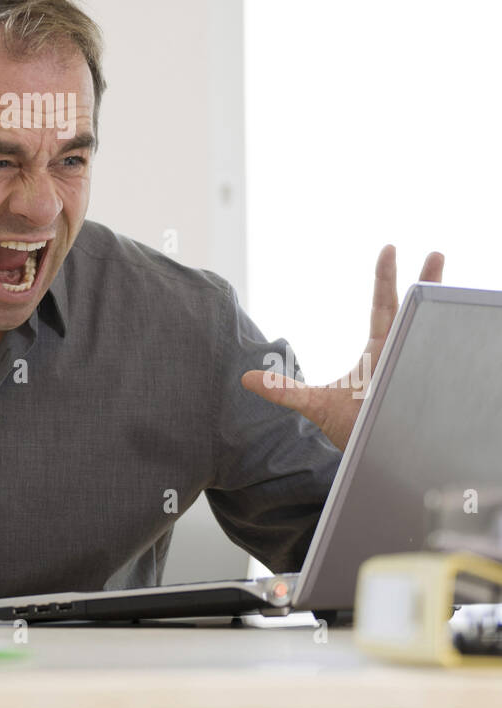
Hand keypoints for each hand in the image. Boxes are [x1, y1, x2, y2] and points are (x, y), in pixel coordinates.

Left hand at [240, 245, 444, 451]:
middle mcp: (399, 354)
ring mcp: (416, 368)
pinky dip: (453, 346)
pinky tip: (462, 324)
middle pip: (414, 309)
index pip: (383, 304)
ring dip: (441, 308)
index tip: (388, 248)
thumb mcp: (314, 404)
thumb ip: (283, 390)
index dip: (385, 277)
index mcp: (378, 349)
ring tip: (450, 285)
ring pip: (433, 332)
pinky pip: (444, 362)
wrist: (371, 459)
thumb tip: (246, 377)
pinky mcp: (428, 386)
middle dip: (426, 280)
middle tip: (436, 252)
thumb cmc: (347, 428)